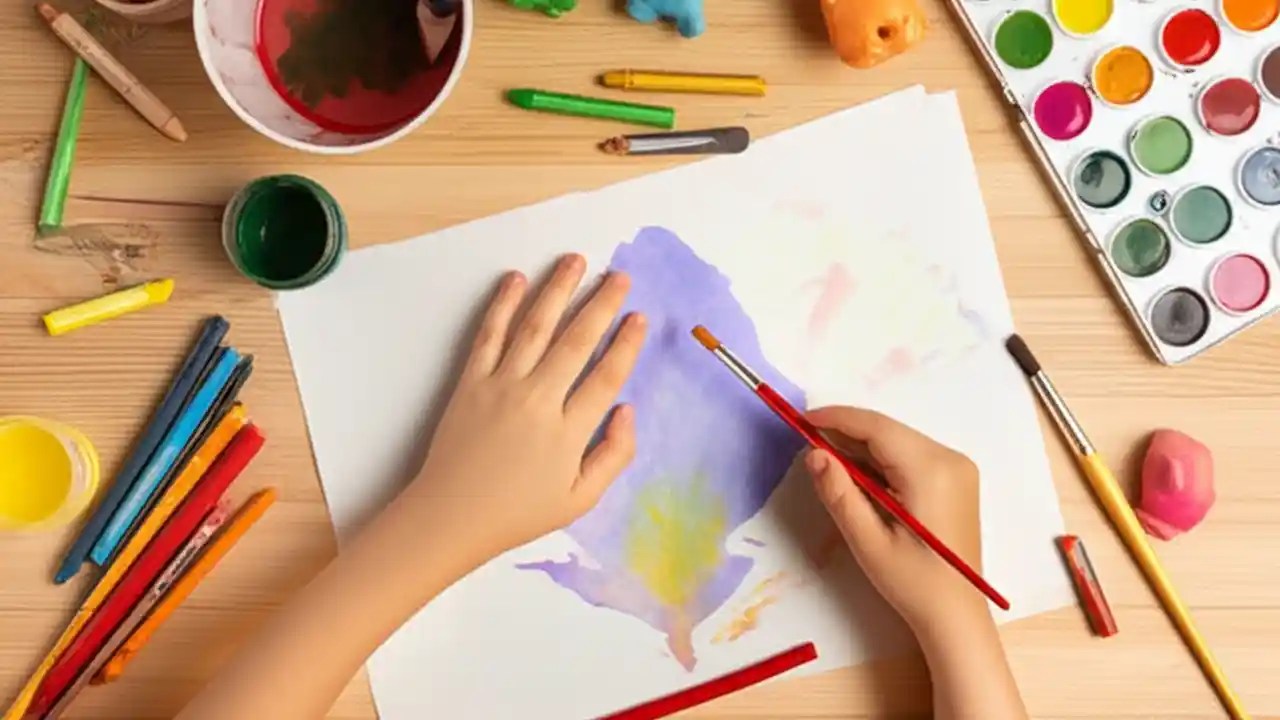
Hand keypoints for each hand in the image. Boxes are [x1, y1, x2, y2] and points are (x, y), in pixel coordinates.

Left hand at [408, 254, 646, 560]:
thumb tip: (628, 410)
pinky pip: (490, 335)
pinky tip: (517, 280)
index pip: (606, 376)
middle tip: (619, 277)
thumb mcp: (580, 499)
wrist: (450, 516)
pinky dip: (503, 304)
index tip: (640, 318)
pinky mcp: (470, 382)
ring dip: (557, 290)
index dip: (627, 344)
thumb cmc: (519, 512)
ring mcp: (501, 387)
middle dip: (601, 304)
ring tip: (576, 261)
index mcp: (568, 432)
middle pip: (576, 341)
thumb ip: (614, 455)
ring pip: (535, 327)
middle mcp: (537, 400)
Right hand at [803, 406, 987, 635]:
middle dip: (847, 433)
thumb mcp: (867, 541)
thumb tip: (814, 454)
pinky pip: (911, 455)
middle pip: (888, 431)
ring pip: (898, 441)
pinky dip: (882, 460)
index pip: (877, 428)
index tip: (802, 420)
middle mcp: (950, 459)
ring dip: (863, 447)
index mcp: (931, 471)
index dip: (837, 418)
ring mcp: (957, 468)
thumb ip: (839, 493)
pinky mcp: (956, 479)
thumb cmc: (912, 582)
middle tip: (809, 443)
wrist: (955, 614)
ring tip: (829, 462)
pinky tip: (860, 476)